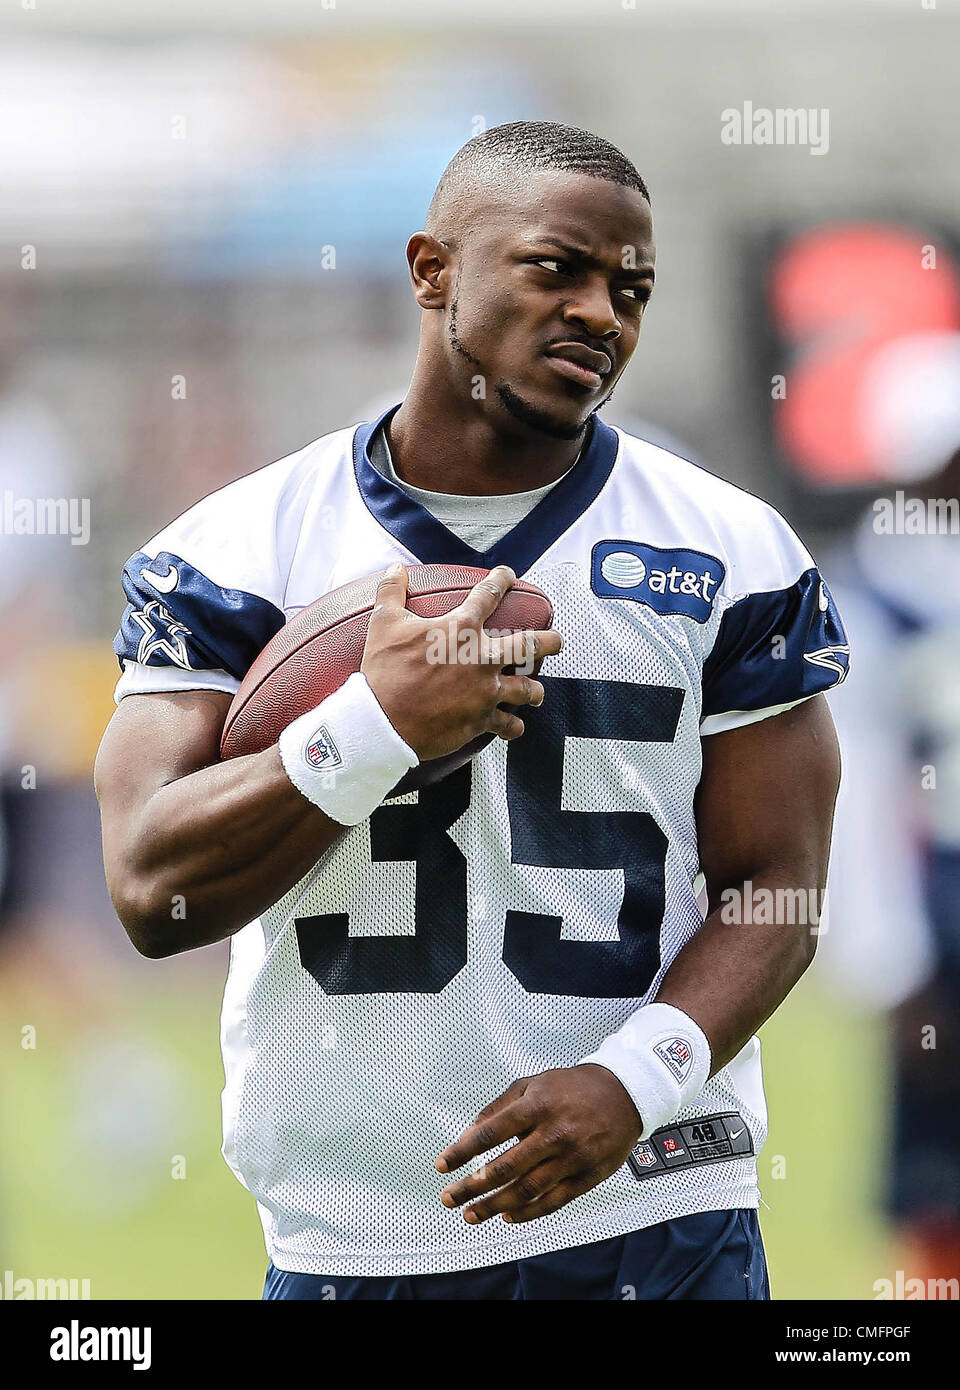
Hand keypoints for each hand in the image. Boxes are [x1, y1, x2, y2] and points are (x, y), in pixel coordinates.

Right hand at [360, 563, 561, 760]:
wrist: (381, 720)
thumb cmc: (383, 671)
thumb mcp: (384, 623)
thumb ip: (392, 591)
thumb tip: (396, 568)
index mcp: (461, 630)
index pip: (488, 596)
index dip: (501, 581)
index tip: (508, 575)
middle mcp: (480, 659)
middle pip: (529, 645)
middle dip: (549, 642)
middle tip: (557, 641)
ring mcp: (484, 692)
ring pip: (526, 690)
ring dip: (534, 690)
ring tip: (537, 692)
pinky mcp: (479, 720)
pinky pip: (507, 724)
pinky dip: (513, 726)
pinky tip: (515, 726)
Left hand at [435, 1064, 641, 1224]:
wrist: (623, 1094)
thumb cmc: (572, 1088)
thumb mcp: (532, 1084)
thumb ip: (498, 1108)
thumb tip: (469, 1134)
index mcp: (537, 1105)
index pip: (490, 1133)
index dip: (461, 1151)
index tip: (442, 1165)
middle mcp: (554, 1133)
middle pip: (505, 1168)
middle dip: (471, 1187)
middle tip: (449, 1198)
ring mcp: (572, 1157)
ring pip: (526, 1190)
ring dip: (494, 1206)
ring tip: (471, 1214)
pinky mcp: (587, 1176)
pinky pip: (553, 1202)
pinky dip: (527, 1213)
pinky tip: (507, 1216)